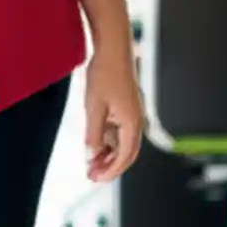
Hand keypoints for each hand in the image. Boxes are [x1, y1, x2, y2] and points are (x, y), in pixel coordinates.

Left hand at [84, 49, 143, 182]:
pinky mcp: (125, 107)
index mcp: (132, 122)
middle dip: (111, 167)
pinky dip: (108, 140)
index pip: (125, 156)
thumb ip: (94, 134)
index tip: (97, 178)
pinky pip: (118, 130)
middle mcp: (136, 120)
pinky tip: (95, 144)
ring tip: (90, 162)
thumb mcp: (94, 107)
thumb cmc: (105, 74)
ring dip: (108, 154)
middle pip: (127, 153)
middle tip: (93, 175)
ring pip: (122, 142)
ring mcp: (131, 113)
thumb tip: (92, 155)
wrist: (112, 48)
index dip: (111, 170)